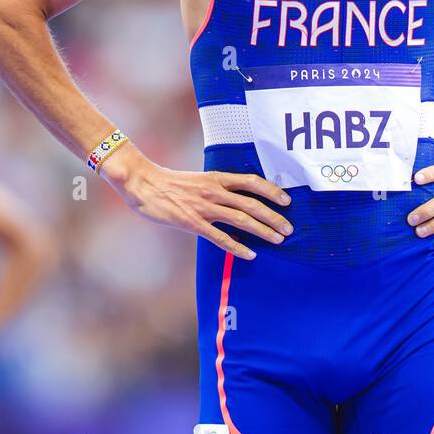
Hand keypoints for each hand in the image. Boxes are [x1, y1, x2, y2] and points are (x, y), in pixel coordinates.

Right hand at [108, 158, 292, 259]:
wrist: (144, 183)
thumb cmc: (171, 183)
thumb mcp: (200, 180)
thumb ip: (218, 188)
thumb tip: (238, 197)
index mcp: (217, 178)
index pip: (252, 182)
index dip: (271, 191)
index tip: (287, 200)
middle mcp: (215, 191)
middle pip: (252, 204)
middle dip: (274, 217)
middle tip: (289, 229)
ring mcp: (204, 207)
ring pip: (241, 220)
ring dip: (262, 230)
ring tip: (278, 240)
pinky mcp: (192, 223)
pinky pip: (219, 237)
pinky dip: (237, 247)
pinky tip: (250, 255)